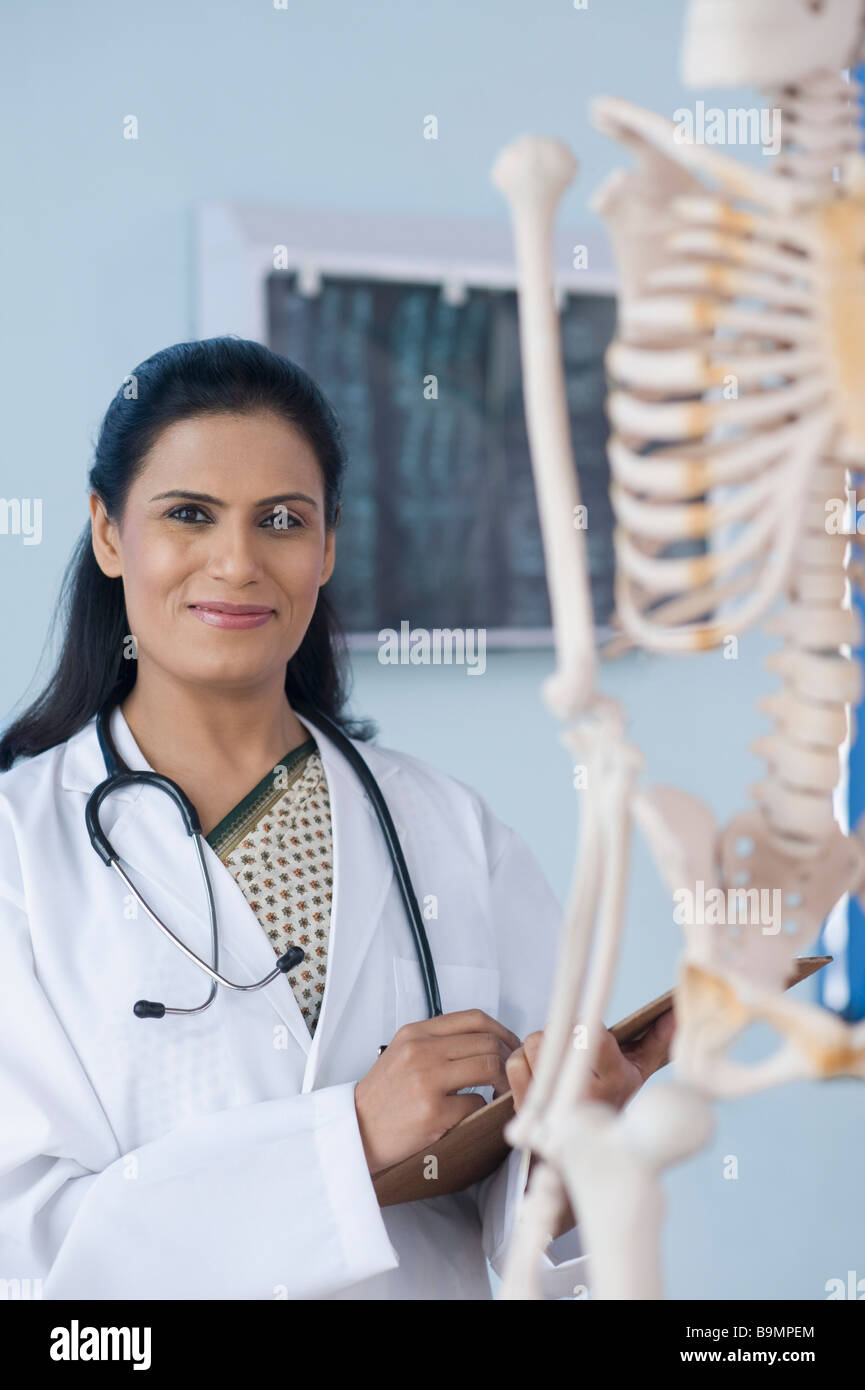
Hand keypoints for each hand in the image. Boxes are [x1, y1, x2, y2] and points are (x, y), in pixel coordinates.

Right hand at [354, 1009, 519, 1175]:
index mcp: (415, 1033)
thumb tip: (485, 1042)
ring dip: (501, 1083)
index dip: (502, 1031)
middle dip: (507, 1060)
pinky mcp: (433, 1113)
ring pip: (488, 1067)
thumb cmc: (384, 1096)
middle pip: (487, 1043)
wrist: (357, 1130)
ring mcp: (426, 1081)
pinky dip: (480, 1109)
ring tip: (499, 1093)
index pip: (474, 1019)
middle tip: (510, 1076)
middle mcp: (421, 1051)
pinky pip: (476, 1103)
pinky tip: (471, 1115)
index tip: (511, 1046)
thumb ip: (437, 1042)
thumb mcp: (402, 1053)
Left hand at [505, 1008, 675, 1237]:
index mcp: (616, 1079)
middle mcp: (585, 1095)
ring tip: (553, 1059)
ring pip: (532, 1045)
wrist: (590, 1154)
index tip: (585, 1028)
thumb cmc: (614, 1101)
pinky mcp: (528, 1112)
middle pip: (555, 1036)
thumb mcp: (639, 1072)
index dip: (583, 1024)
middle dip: (559, 1032)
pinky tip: (537, 1072)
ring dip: (539, 1044)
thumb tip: (674, 1015)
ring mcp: (553, 1105)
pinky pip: (515, 1064)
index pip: (591, 1034)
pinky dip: (522, 1060)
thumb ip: (656, 1041)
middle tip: (567, 1043)